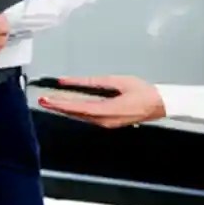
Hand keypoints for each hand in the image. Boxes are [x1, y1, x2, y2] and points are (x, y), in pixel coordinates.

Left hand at [37, 76, 165, 127]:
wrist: (161, 104)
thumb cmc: (143, 92)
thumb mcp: (117, 81)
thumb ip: (92, 82)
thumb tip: (72, 81)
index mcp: (108, 111)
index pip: (78, 108)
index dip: (60, 104)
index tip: (47, 100)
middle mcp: (105, 121)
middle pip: (76, 114)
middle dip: (58, 107)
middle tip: (42, 100)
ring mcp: (107, 123)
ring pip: (80, 117)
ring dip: (65, 109)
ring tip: (50, 102)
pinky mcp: (108, 122)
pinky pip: (87, 117)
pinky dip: (75, 111)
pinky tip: (67, 106)